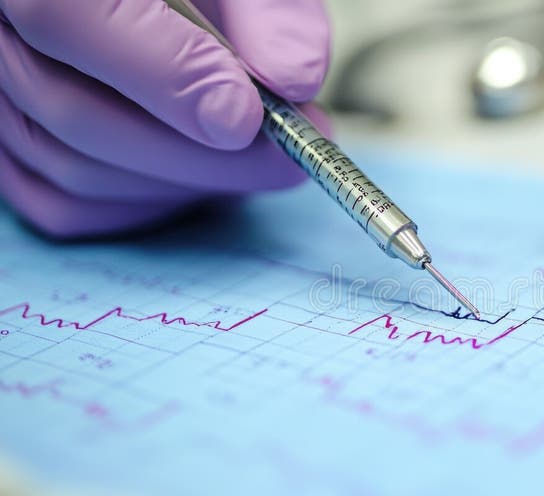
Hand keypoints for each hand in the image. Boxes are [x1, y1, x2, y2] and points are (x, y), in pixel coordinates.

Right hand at [0, 0, 330, 236]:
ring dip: (185, 183)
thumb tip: (293, 76)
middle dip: (200, 154)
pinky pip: (67, 205)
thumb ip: (266, 10)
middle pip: (74, 113)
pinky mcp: (14, 148)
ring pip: (72, 169)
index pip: (64, 15)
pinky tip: (205, 178)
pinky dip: (146, 204)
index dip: (161, 74)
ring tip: (260, 160)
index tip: (246, 117)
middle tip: (288, 155)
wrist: (162, 8)